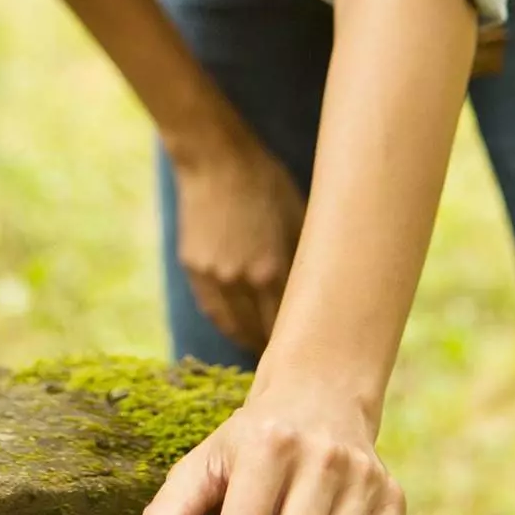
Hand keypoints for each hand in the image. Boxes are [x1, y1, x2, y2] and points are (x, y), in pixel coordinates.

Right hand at [170, 126, 306, 354]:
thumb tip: (321, 285)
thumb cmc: (266, 182)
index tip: (310, 348)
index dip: (297, 338)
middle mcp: (240, 281)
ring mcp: (212, 276)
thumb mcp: (297, 216)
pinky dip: (226, 323)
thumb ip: (304, 256)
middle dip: (275, 344)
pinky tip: (237, 328)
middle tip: (291, 354)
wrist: (215, 160)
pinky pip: (211, 309)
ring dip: (248, 340)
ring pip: (232, 326)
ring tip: (263, 348)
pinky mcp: (192, 268)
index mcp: (271, 269)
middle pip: (260, 331)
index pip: (286, 323)